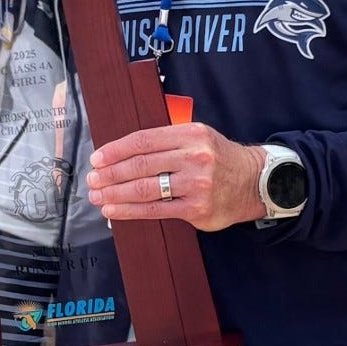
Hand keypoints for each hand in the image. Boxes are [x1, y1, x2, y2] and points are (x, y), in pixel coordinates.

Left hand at [86, 123, 266, 231]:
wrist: (254, 182)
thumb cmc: (219, 159)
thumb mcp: (199, 137)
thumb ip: (167, 141)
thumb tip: (123, 152)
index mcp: (191, 134)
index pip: (144, 140)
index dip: (116, 150)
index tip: (97, 158)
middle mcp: (194, 157)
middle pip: (141, 165)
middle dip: (110, 174)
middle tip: (92, 180)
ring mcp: (195, 184)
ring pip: (144, 188)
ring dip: (114, 193)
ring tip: (97, 196)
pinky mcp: (196, 209)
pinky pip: (155, 210)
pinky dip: (130, 211)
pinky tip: (114, 211)